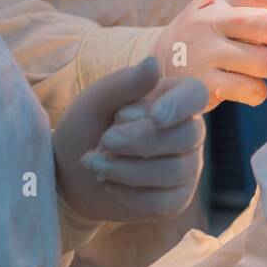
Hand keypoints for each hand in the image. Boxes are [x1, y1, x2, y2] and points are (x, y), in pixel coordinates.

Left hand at [53, 58, 207, 222]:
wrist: (71, 172)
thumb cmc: (87, 128)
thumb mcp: (95, 102)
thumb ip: (124, 84)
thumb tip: (153, 63)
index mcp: (173, 99)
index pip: (195, 95)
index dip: (180, 106)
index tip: (156, 117)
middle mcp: (189, 133)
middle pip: (187, 136)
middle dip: (140, 140)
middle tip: (103, 141)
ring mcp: (187, 168)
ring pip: (174, 171)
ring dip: (127, 169)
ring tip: (95, 163)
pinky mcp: (175, 200)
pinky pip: (164, 202)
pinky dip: (129, 194)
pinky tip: (108, 182)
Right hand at [154, 0, 266, 107]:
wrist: (156, 65)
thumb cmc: (205, 40)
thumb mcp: (221, 14)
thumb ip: (256, 14)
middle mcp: (206, 18)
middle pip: (263, 23)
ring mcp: (202, 50)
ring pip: (260, 59)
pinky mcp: (202, 82)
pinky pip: (248, 88)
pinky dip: (259, 92)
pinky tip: (254, 91)